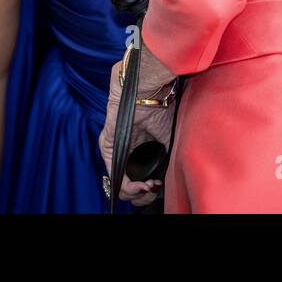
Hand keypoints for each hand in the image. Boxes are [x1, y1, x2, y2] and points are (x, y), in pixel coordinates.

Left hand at [99, 59, 177, 206]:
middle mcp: (127, 150)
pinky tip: (140, 185)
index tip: (161, 184)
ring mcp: (116, 150)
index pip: (141, 176)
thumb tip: (172, 177)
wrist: (148, 88)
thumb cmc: (160, 105)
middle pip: (130, 184)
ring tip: (150, 187)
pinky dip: (127, 185)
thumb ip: (168, 156)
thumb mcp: (168, 136)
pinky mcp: (108, 146)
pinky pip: (114, 173)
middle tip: (155, 188)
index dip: (151, 186)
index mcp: (140, 147)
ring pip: (120, 184)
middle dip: (144, 193)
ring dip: (137, 191)